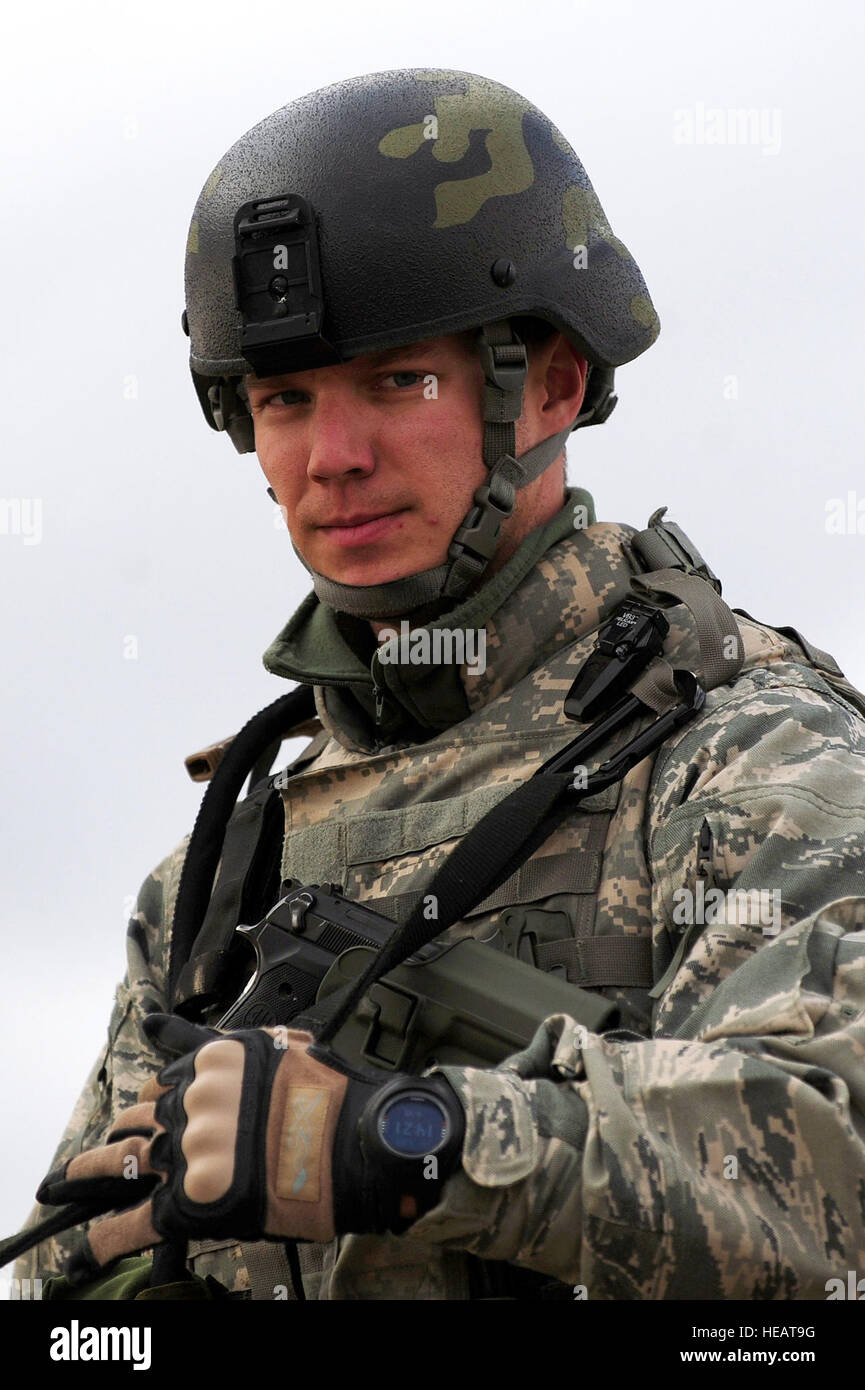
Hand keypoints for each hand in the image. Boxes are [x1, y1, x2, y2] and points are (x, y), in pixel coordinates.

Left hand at [36, 1014, 352, 1284]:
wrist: (363, 1144)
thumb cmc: (329, 1096)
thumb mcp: (272, 1046)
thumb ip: (208, 1041)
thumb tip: (152, 1022)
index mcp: (211, 1063)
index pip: (163, 1083)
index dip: (158, 1102)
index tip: (153, 1113)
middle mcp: (195, 1103)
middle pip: (138, 1119)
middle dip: (123, 1132)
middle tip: (107, 1144)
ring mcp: (191, 1152)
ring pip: (123, 1161)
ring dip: (89, 1171)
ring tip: (66, 1183)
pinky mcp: (196, 1201)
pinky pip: (136, 1221)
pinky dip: (107, 1236)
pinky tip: (89, 1243)